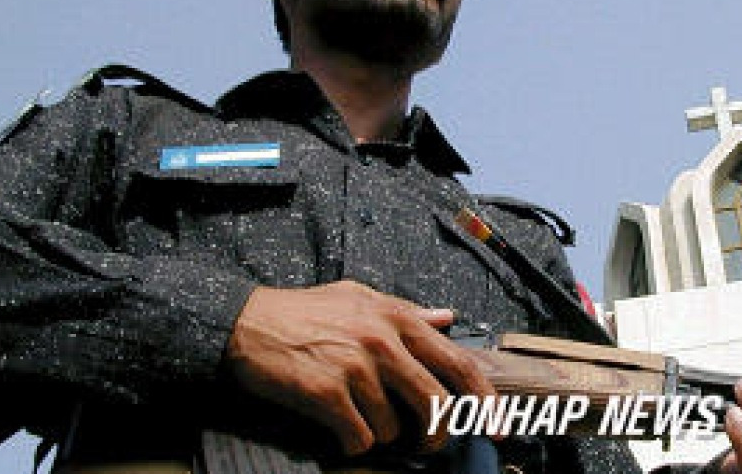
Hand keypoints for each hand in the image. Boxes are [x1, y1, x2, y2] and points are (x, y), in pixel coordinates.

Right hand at [224, 280, 495, 454]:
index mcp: (399, 319)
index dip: (484, 399)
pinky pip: (359, 439)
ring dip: (380, 436)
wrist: (246, 323)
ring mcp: (356, 369)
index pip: (459, 363)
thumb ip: (408, 311)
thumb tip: (447, 317)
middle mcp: (384, 342)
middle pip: (435, 404)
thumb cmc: (305, 311)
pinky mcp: (327, 394)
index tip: (495, 426)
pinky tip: (338, 429)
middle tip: (427, 445)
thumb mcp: (360, 297)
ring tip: (359, 419)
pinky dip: (352, 443)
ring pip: (393, 429)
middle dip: (437, 434)